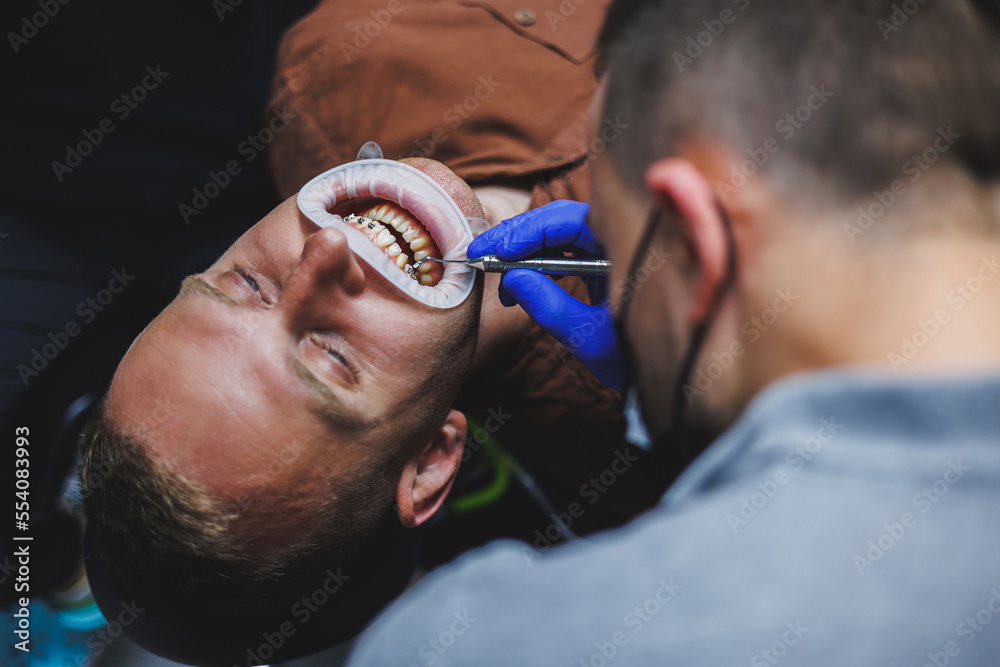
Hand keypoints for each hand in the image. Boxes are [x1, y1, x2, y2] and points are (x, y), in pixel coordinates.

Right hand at [468, 200, 622, 388]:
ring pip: (559, 234)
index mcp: (630, 249)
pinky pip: (565, 250)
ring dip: (525, 251)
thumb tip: (513, 279)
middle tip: (482, 254)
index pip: (571, 221)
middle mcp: (622, 240)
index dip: (529, 231)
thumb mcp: (591, 339)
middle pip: (561, 220)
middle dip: (518, 236)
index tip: (496, 252)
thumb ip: (552, 309)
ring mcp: (612, 249)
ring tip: (500, 281)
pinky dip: (538, 262)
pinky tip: (520, 285)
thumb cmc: (636, 359)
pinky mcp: (603, 262)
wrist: (663, 378)